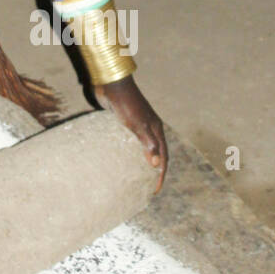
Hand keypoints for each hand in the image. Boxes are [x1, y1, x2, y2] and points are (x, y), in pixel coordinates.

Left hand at [93, 75, 167, 191]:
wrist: (112, 83)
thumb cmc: (125, 103)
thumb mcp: (137, 124)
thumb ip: (147, 143)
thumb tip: (156, 165)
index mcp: (156, 129)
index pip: (163, 157)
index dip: (160, 174)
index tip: (155, 190)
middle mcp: (150, 128)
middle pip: (157, 153)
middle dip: (155, 170)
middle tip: (147, 187)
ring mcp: (139, 125)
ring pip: (144, 148)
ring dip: (143, 162)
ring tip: (136, 176)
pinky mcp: (126, 123)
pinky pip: (132, 143)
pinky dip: (131, 153)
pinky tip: (121, 160)